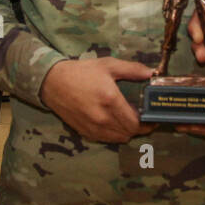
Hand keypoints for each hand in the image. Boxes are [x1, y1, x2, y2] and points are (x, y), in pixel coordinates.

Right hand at [39, 57, 154, 142]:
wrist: (53, 82)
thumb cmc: (82, 72)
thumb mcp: (108, 65)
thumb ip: (132, 69)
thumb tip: (151, 73)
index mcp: (110, 100)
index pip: (135, 123)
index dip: (147, 123)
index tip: (151, 117)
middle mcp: (102, 118)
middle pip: (129, 133)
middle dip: (140, 127)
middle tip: (143, 117)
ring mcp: (92, 127)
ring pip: (119, 138)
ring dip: (127, 132)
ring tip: (129, 120)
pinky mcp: (84, 132)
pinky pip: (106, 139)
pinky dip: (114, 134)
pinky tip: (114, 123)